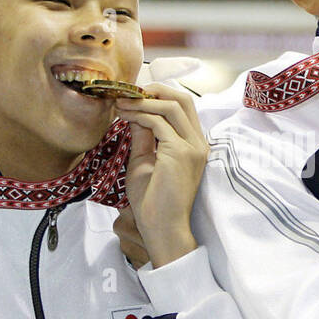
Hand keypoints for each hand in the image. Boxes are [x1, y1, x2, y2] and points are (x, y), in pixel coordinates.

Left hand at [113, 82, 206, 267]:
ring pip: (172, 105)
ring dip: (143, 100)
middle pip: (183, 99)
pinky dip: (139, 114)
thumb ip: (143, 136)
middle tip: (128, 91)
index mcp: (193, 145)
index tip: (132, 96)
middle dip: (155, 90)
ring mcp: (192, 147)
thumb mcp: (144, 160)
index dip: (158, 96)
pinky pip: (158, 122)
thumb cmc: (153, 202)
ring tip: (120, 103)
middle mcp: (198, 143)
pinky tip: (123, 116)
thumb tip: (135, 112)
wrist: (161, 228)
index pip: (182, 108)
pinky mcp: (181, 152)